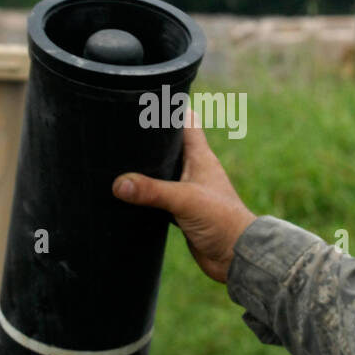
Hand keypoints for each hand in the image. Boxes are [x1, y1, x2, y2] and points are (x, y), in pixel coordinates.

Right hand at [112, 121, 256, 283]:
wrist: (236, 255)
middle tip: (123, 129)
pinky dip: (148, 193)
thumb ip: (152, 191)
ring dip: (147, 167)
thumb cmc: (221, 220)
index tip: (148, 99)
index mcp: (201, 157)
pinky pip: (161, 196)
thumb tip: (118, 183)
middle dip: (151, 138)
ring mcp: (189, 190)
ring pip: (164, 171)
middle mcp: (195, 170)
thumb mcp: (184, 200)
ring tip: (120, 158)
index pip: (187, 122)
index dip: (171, 108)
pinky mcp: (182, 211)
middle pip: (171, 145)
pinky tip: (131, 193)